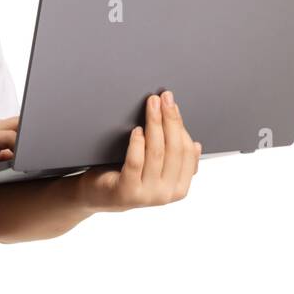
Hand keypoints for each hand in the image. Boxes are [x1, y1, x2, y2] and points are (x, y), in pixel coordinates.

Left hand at [74, 91, 200, 212]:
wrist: (98, 195)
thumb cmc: (128, 177)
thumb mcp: (157, 170)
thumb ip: (174, 160)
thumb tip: (195, 144)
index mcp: (179, 188)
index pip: (186, 152)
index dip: (180, 124)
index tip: (172, 104)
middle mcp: (166, 194)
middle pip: (173, 149)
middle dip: (169, 119)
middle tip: (164, 98)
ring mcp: (147, 195)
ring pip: (156, 152)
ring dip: (154, 124)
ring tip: (151, 105)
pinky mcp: (127, 191)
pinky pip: (135, 162)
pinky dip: (137, 144)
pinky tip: (136, 130)